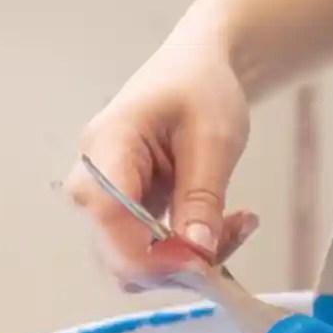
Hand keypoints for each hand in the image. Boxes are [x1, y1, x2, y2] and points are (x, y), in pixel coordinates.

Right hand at [64, 32, 258, 291]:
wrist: (196, 70)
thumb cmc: (201, 90)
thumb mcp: (213, 140)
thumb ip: (202, 198)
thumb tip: (198, 253)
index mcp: (107, 147)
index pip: (109, 217)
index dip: (154, 252)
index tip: (205, 257)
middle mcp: (93, 181)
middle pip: (119, 252)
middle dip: (180, 261)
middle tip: (238, 231)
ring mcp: (106, 201)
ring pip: (136, 262)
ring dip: (189, 259)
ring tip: (238, 225)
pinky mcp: (125, 214)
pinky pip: (150, 253)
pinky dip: (189, 251)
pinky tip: (225, 227)